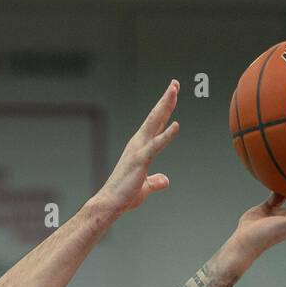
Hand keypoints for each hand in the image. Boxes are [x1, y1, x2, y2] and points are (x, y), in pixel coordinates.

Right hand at [95, 82, 179, 216]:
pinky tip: (176, 124)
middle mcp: (138, 143)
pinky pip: (156, 145)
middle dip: (166, 99)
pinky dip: (166, 135)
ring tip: (174, 91)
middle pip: (155, 117)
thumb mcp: (145, 188)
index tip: (172, 94)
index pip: (155, 124)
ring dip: (164, 106)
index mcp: (139, 147)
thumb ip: (155, 181)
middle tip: (175, 83)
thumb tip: (164, 180)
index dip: (164, 108)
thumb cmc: (124, 195)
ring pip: (154, 123)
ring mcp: (138, 150)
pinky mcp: (140, 160)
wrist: (110, 203)